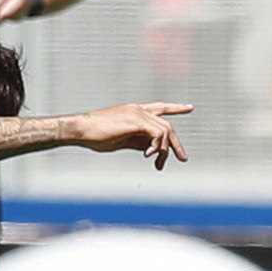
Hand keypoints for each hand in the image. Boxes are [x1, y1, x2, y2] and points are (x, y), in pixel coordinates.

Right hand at [74, 102, 192, 167]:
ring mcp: (138, 113)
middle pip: (168, 125)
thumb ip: (139, 141)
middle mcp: (139, 109)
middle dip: (176, 144)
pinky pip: (158, 133)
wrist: (81, 130)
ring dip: (165, 150)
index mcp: (136, 111)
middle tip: (182, 159)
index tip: (190, 107)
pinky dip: (158, 146)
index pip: (161, 107)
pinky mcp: (136, 120)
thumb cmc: (96, 136)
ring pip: (165, 130)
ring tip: (157, 163)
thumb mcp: (123, 139)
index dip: (176, 107)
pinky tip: (148, 155)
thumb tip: (152, 150)